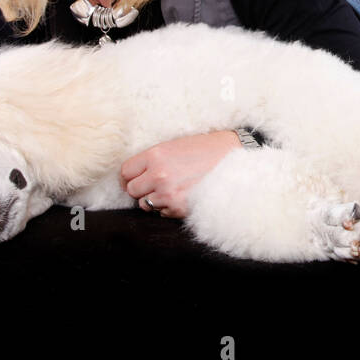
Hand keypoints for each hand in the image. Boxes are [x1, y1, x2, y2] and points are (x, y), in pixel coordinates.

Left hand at [121, 130, 241, 218]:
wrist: (234, 158)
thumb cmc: (204, 150)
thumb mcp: (174, 146)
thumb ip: (153, 160)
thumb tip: (134, 176)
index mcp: (155, 154)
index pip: (125, 172)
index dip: (130, 177)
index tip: (136, 180)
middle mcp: (158, 174)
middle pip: (132, 190)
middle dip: (141, 189)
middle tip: (154, 186)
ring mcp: (168, 192)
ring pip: (145, 204)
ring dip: (154, 200)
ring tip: (171, 191)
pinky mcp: (179, 207)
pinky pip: (162, 213)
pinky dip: (169, 208)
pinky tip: (183, 196)